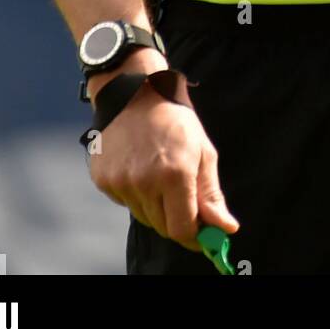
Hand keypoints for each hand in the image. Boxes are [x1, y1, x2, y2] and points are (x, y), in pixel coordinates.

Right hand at [87, 77, 239, 251]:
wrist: (135, 92)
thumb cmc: (175, 119)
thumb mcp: (203, 151)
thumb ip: (211, 194)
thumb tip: (226, 228)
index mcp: (174, 174)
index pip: (182, 229)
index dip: (194, 236)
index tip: (202, 235)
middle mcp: (145, 182)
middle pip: (162, 227)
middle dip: (176, 219)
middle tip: (182, 198)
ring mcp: (121, 181)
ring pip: (143, 216)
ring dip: (155, 205)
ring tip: (159, 172)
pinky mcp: (103, 179)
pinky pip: (125, 201)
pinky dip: (135, 193)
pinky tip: (139, 166)